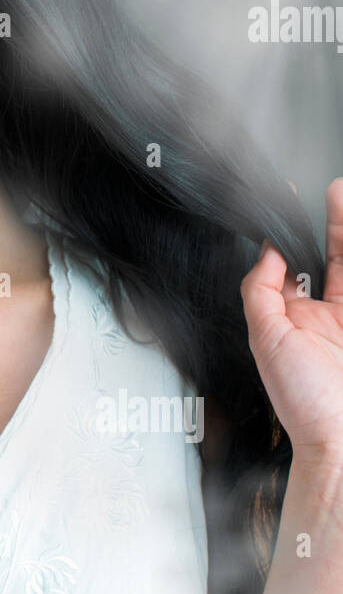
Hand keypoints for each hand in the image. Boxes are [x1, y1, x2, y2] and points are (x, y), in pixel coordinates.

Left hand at [241, 177, 342, 464]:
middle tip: (334, 191)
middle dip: (332, 224)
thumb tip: (266, 250)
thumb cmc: (303, 403)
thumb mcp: (266, 339)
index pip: (286, 268)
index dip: (286, 236)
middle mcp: (322, 317)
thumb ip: (260, 291)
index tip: (288, 203)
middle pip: (329, 259)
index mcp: (289, 320)